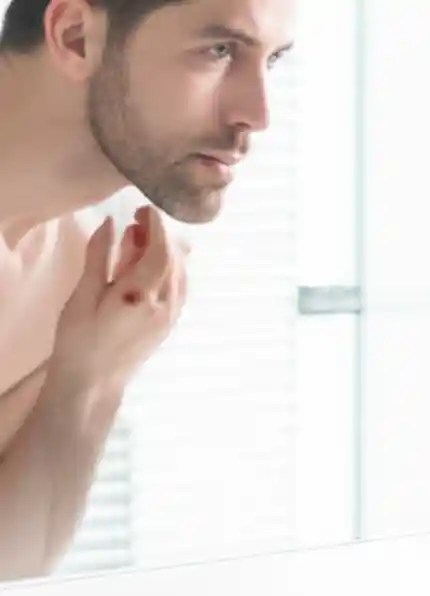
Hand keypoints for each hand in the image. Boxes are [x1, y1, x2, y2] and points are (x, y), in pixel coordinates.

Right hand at [48, 207, 188, 392]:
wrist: (94, 383)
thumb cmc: (80, 340)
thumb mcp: (83, 296)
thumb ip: (99, 257)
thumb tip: (111, 222)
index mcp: (140, 296)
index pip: (161, 250)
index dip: (157, 226)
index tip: (145, 208)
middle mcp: (164, 305)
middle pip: (175, 258)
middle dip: (161, 235)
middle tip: (139, 219)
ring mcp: (172, 316)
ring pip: (181, 272)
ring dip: (166, 250)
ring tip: (140, 240)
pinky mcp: (171, 323)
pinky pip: (180, 287)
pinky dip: (170, 268)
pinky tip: (151, 264)